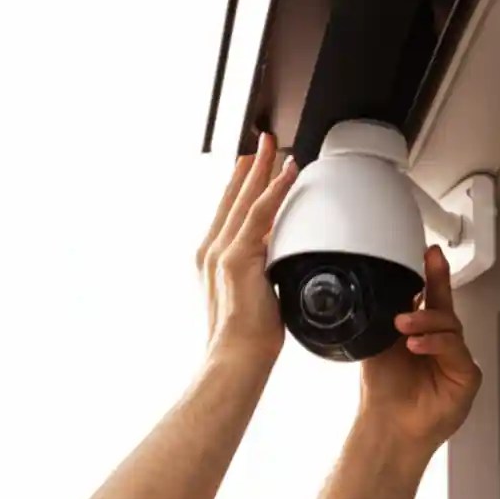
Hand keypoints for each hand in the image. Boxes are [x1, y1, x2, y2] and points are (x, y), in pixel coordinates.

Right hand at [196, 133, 297, 360]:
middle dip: (250, 165)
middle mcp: (212, 250)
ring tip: (277, 145)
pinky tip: (288, 172)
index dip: (240, 182)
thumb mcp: (253, 295)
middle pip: (233, 196)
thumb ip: (260, 271)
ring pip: (246, 199)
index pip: (228, 210)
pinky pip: (262, 214)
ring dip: (264, 168)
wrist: (236, 358)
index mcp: (212, 258)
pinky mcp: (238, 258)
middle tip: (264, 139)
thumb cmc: (246, 337)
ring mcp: (222, 252)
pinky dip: (276, 189)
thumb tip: (279, 259)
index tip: (252, 161)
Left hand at [360, 245, 482, 450]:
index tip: (430, 252)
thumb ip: (388, 316)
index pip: (431, 297)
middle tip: (414, 281)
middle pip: (445, 307)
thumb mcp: (380, 342)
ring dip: (426, 320)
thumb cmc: (383, 390)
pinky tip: (416, 345)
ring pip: (450, 325)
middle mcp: (441, 343)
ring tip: (403, 327)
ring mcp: (456, 359)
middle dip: (434, 287)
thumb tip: (386, 289)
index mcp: (421, 332)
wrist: (388, 424)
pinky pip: (455, 350)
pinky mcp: (466, 376)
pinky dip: (436, 343)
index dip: (434, 274)